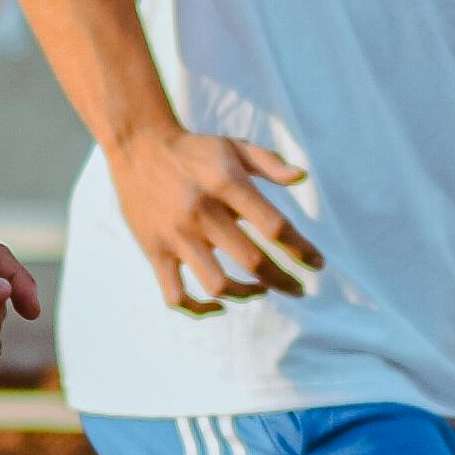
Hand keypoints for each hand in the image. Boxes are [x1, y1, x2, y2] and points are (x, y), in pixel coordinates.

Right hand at [105, 117, 318, 317]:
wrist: (138, 146)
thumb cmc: (194, 150)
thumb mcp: (233, 146)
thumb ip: (269, 163)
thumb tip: (302, 177)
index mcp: (226, 184)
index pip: (274, 226)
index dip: (301, 249)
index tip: (316, 264)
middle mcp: (202, 212)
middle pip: (253, 261)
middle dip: (283, 280)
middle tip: (297, 289)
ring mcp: (176, 235)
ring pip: (217, 284)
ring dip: (245, 294)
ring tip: (259, 290)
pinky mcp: (154, 251)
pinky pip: (176, 294)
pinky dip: (198, 309)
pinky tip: (217, 305)